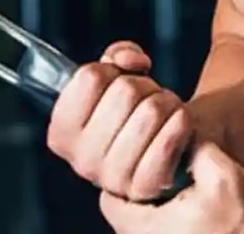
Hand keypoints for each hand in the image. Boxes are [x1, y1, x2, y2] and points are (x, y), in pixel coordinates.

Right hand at [48, 41, 194, 201]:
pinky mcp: (147, 187)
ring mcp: (113, 178)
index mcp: (62, 133)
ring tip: (164, 112)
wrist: (166, 151)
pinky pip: (169, 140)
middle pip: (124, 91)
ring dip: (167, 101)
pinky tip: (179, 125)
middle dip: (144, 85)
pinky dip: (181, 122)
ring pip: (151, 111)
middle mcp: (82, 161)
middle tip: (147, 98)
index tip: (118, 82)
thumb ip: (116, 55)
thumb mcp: (115, 76)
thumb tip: (129, 60)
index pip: (90, 77)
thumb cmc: (133, 111)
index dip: (112, 70)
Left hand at [100, 141, 243, 233]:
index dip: (123, 168)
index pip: (110, 195)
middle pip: (123, 209)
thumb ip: (193, 147)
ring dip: (152, 200)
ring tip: (175, 182)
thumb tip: (176, 128)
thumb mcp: (221, 173)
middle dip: (137, 183)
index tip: (142, 152)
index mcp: (147, 228)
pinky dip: (165, 215)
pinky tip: (188, 201)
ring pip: (139, 222)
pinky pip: (158, 232)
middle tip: (158, 163)